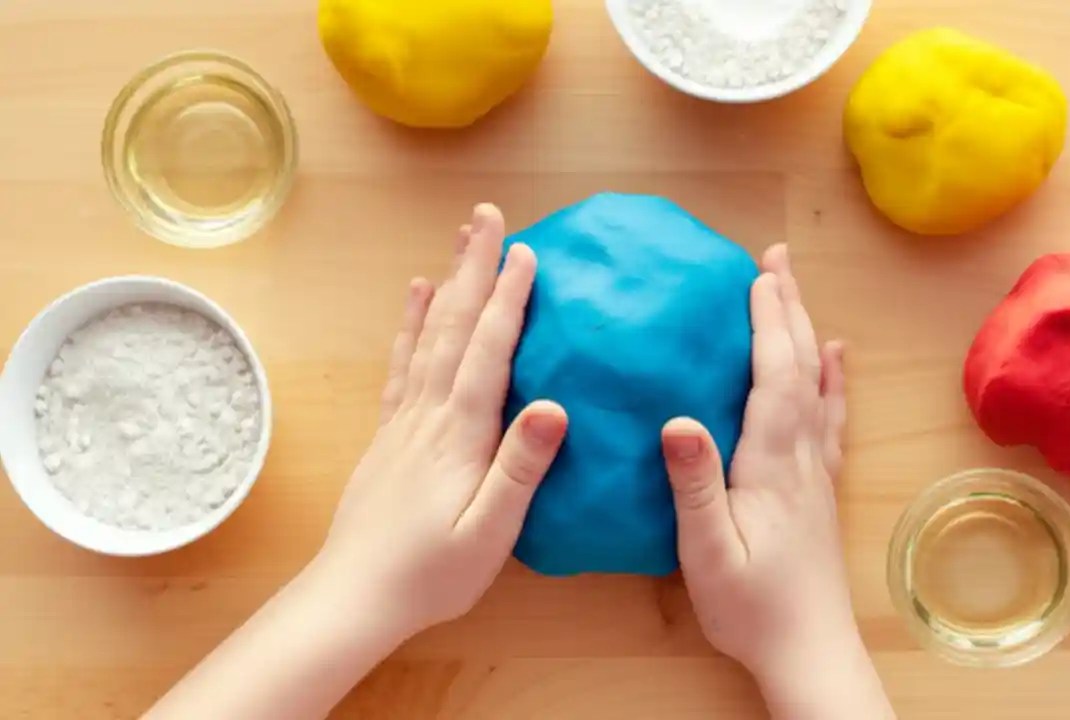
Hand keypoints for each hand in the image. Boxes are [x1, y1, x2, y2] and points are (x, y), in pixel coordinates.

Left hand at [317, 204, 567, 641]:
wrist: (354, 597)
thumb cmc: (433, 574)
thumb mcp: (491, 532)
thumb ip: (520, 469)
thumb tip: (553, 406)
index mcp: (460, 435)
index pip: (488, 353)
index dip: (509, 300)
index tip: (526, 251)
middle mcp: (428, 414)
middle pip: (453, 328)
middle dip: (474, 269)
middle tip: (487, 216)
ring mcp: (404, 420)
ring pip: (427, 336)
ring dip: (448, 283)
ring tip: (461, 239)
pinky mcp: (390, 433)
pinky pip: (402, 364)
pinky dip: (411, 324)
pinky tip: (416, 297)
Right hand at [662, 246, 891, 716]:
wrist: (808, 649)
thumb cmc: (751, 607)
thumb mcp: (707, 551)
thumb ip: (695, 486)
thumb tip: (678, 419)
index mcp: (771, 464)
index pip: (773, 376)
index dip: (767, 322)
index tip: (756, 274)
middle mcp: (801, 456)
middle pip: (800, 366)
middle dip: (787, 307)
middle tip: (774, 257)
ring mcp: (815, 470)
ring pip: (817, 384)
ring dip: (805, 329)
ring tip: (793, 288)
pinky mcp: (819, 487)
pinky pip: (829, 416)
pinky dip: (832, 378)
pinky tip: (834, 358)